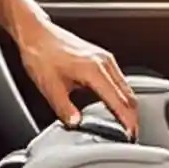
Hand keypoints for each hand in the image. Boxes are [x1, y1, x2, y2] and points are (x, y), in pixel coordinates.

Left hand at [11, 14, 138, 137]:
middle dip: (132, 117)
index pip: (118, 101)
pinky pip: (120, 80)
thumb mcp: (49, 86)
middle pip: (128, 95)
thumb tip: (76, 124)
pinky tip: (117, 104)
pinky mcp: (102, 57)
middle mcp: (104, 62)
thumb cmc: (40, 54)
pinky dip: (122, 95)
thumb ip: (64, 108)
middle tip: (132, 135)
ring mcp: (105, 58)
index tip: (129, 134)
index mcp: (94, 70)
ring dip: (129, 106)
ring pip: (126, 87)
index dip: (126, 120)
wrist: (36, 33)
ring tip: (127, 123)